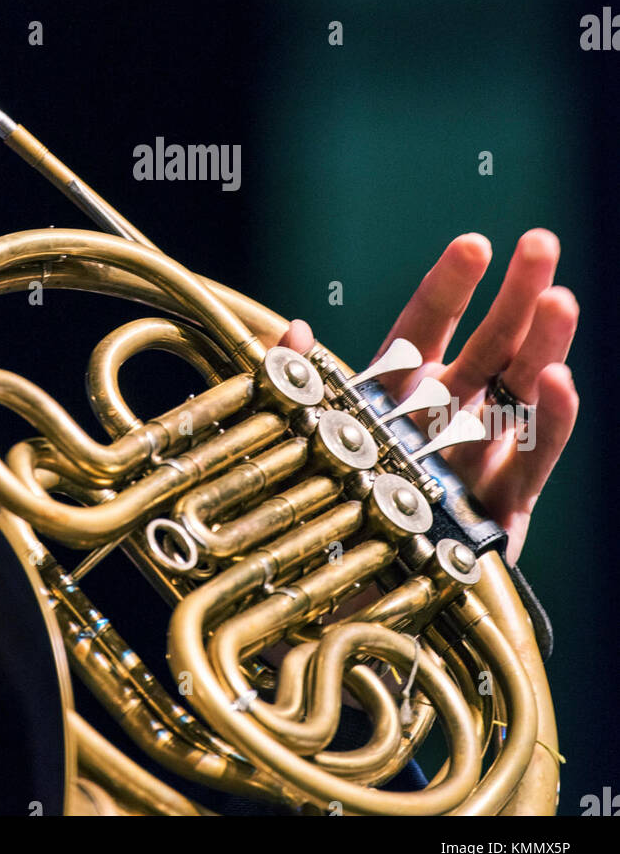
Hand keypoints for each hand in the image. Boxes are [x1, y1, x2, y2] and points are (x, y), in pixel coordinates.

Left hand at [277, 229, 578, 564]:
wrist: (347, 610)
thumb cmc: (328, 522)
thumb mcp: (303, 446)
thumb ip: (299, 388)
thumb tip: (291, 330)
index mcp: (398, 394)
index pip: (428, 325)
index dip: (450, 285)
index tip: (475, 243)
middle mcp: (447, 417)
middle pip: (488, 345)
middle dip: (516, 296)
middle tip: (543, 244)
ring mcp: (479, 457)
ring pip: (520, 391)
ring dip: (543, 345)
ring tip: (563, 299)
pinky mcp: (503, 507)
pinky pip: (531, 457)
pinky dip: (549, 421)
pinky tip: (562, 380)